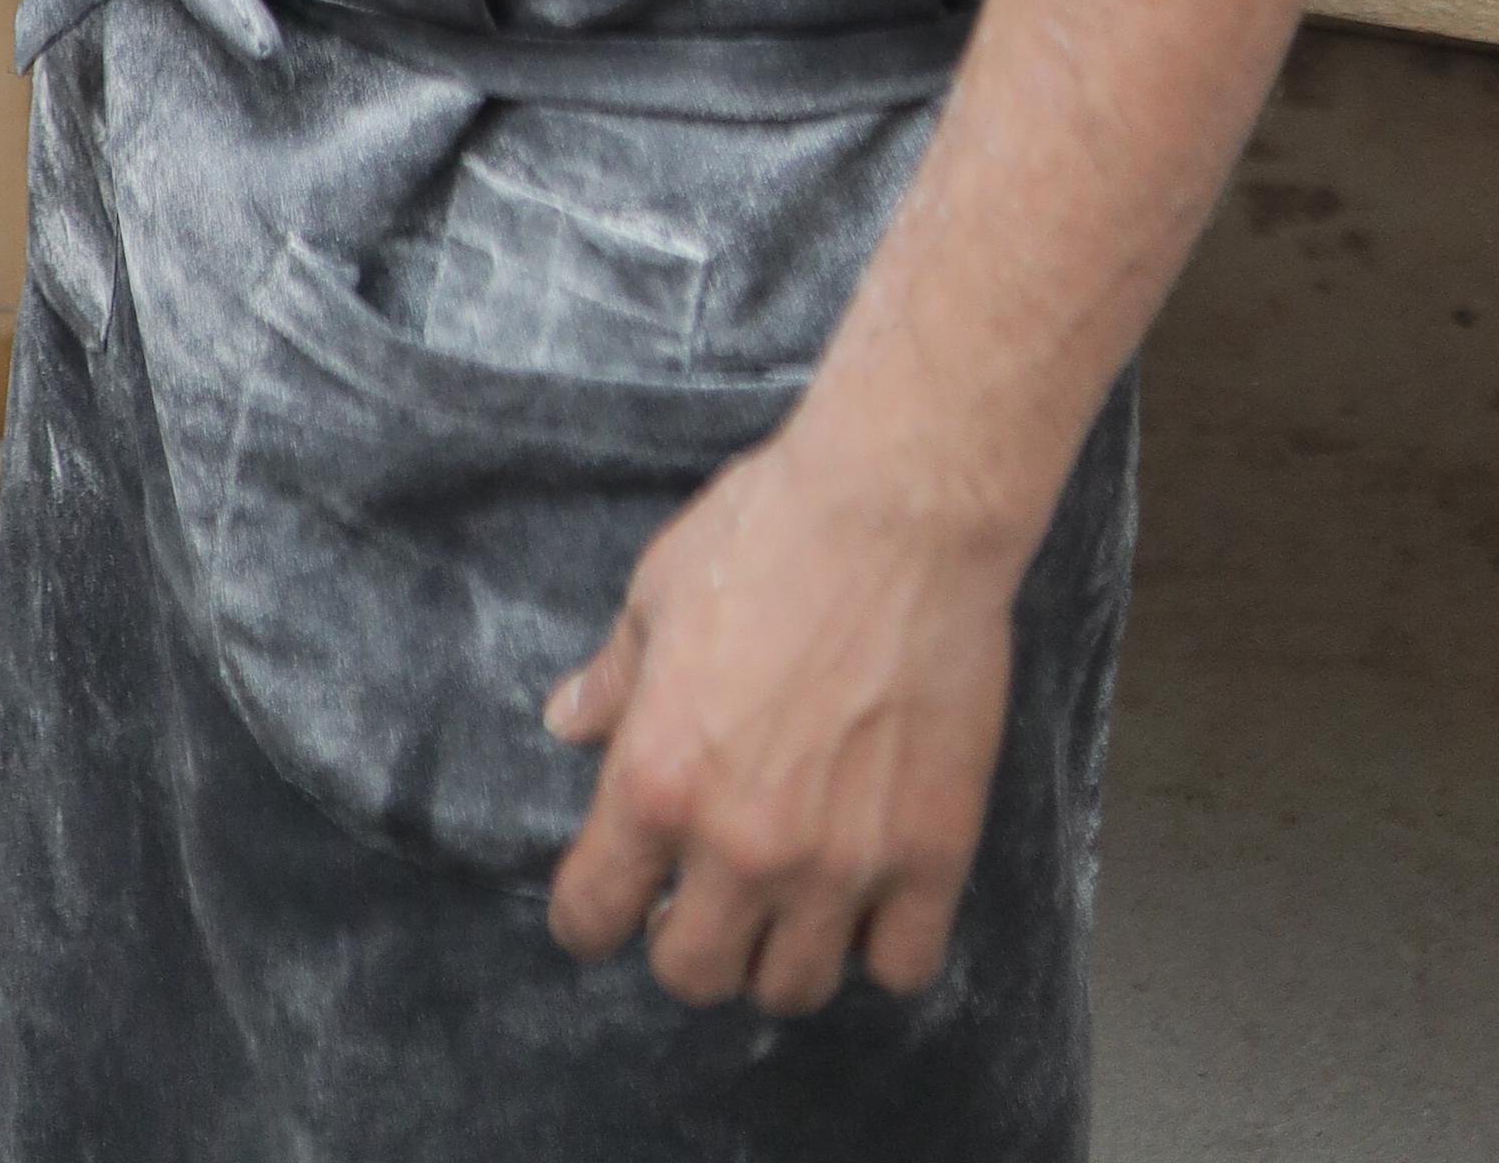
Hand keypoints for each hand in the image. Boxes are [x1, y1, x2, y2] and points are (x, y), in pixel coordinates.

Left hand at [542, 423, 1020, 1016]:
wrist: (896, 512)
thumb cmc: (766, 534)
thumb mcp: (658, 596)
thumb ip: (613, 679)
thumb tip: (567, 724)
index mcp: (656, 778)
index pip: (593, 914)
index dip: (588, 918)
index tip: (602, 911)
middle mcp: (741, 843)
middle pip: (695, 975)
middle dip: (685, 945)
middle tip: (700, 901)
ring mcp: (841, 861)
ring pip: (794, 987)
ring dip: (779, 952)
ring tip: (785, 902)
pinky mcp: (931, 855)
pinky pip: (901, 966)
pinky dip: (881, 945)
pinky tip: (870, 897)